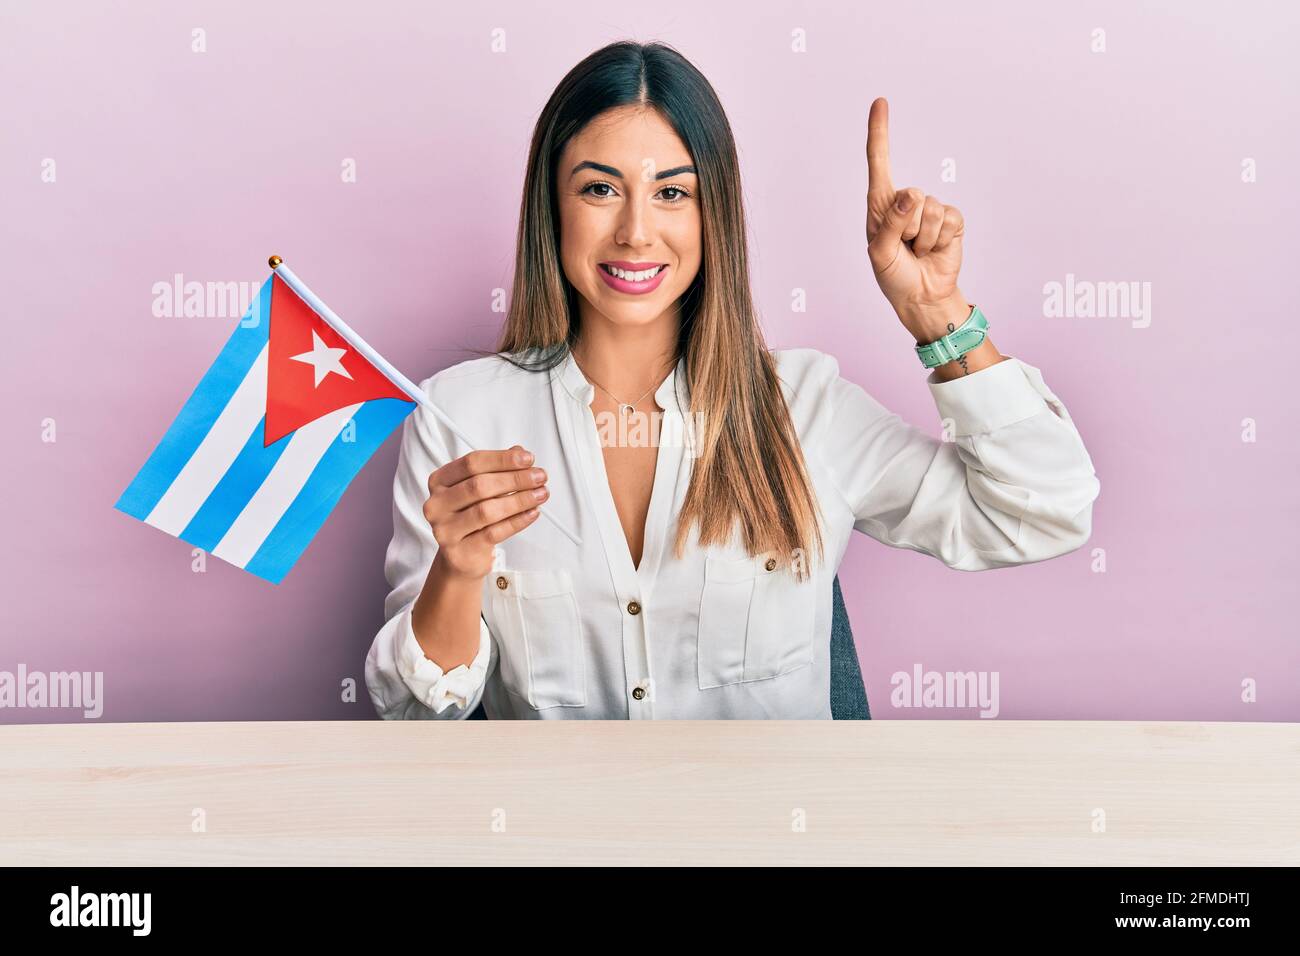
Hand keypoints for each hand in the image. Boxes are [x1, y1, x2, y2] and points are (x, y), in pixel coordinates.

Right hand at [423, 445, 547, 579]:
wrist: (460, 556)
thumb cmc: (470, 517)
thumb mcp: (480, 489)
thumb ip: (497, 469)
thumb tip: (520, 452)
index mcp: (440, 481)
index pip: (472, 463)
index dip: (502, 459)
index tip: (527, 459)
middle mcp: (437, 504)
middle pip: (479, 485)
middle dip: (515, 479)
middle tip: (539, 477)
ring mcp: (445, 529)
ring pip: (487, 510)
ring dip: (520, 500)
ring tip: (539, 495)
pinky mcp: (460, 551)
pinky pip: (494, 533)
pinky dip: (517, 521)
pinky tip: (531, 513)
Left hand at [865, 97, 969, 341]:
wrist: (922, 296)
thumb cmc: (894, 276)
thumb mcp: (880, 254)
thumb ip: (890, 224)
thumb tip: (911, 194)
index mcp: (880, 206)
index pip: (879, 163)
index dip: (880, 133)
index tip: (880, 102)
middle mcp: (905, 203)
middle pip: (910, 196)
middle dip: (906, 227)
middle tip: (904, 248)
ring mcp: (930, 210)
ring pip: (930, 210)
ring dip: (924, 238)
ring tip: (918, 251)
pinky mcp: (951, 220)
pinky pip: (949, 219)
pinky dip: (941, 240)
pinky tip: (935, 250)